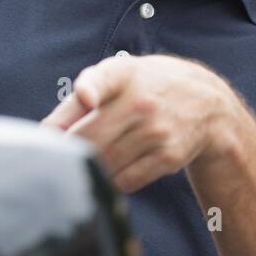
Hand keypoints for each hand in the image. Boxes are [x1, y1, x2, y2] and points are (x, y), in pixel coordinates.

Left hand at [41, 54, 234, 192]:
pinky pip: (125, 181)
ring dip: (89, 166)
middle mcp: (141, 102)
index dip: (93, 89)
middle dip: (66, 151)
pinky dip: (112, 180)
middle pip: (88, 138)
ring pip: (104, 163)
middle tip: (55, 156)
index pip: (106, 79)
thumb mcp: (119, 75)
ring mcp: (157, 132)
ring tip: (88, 159)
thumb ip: (79, 98)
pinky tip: (113, 169)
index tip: (87, 96)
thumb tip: (47, 134)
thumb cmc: (147, 88)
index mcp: (124, 74)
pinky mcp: (168, 158)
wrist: (208, 105)